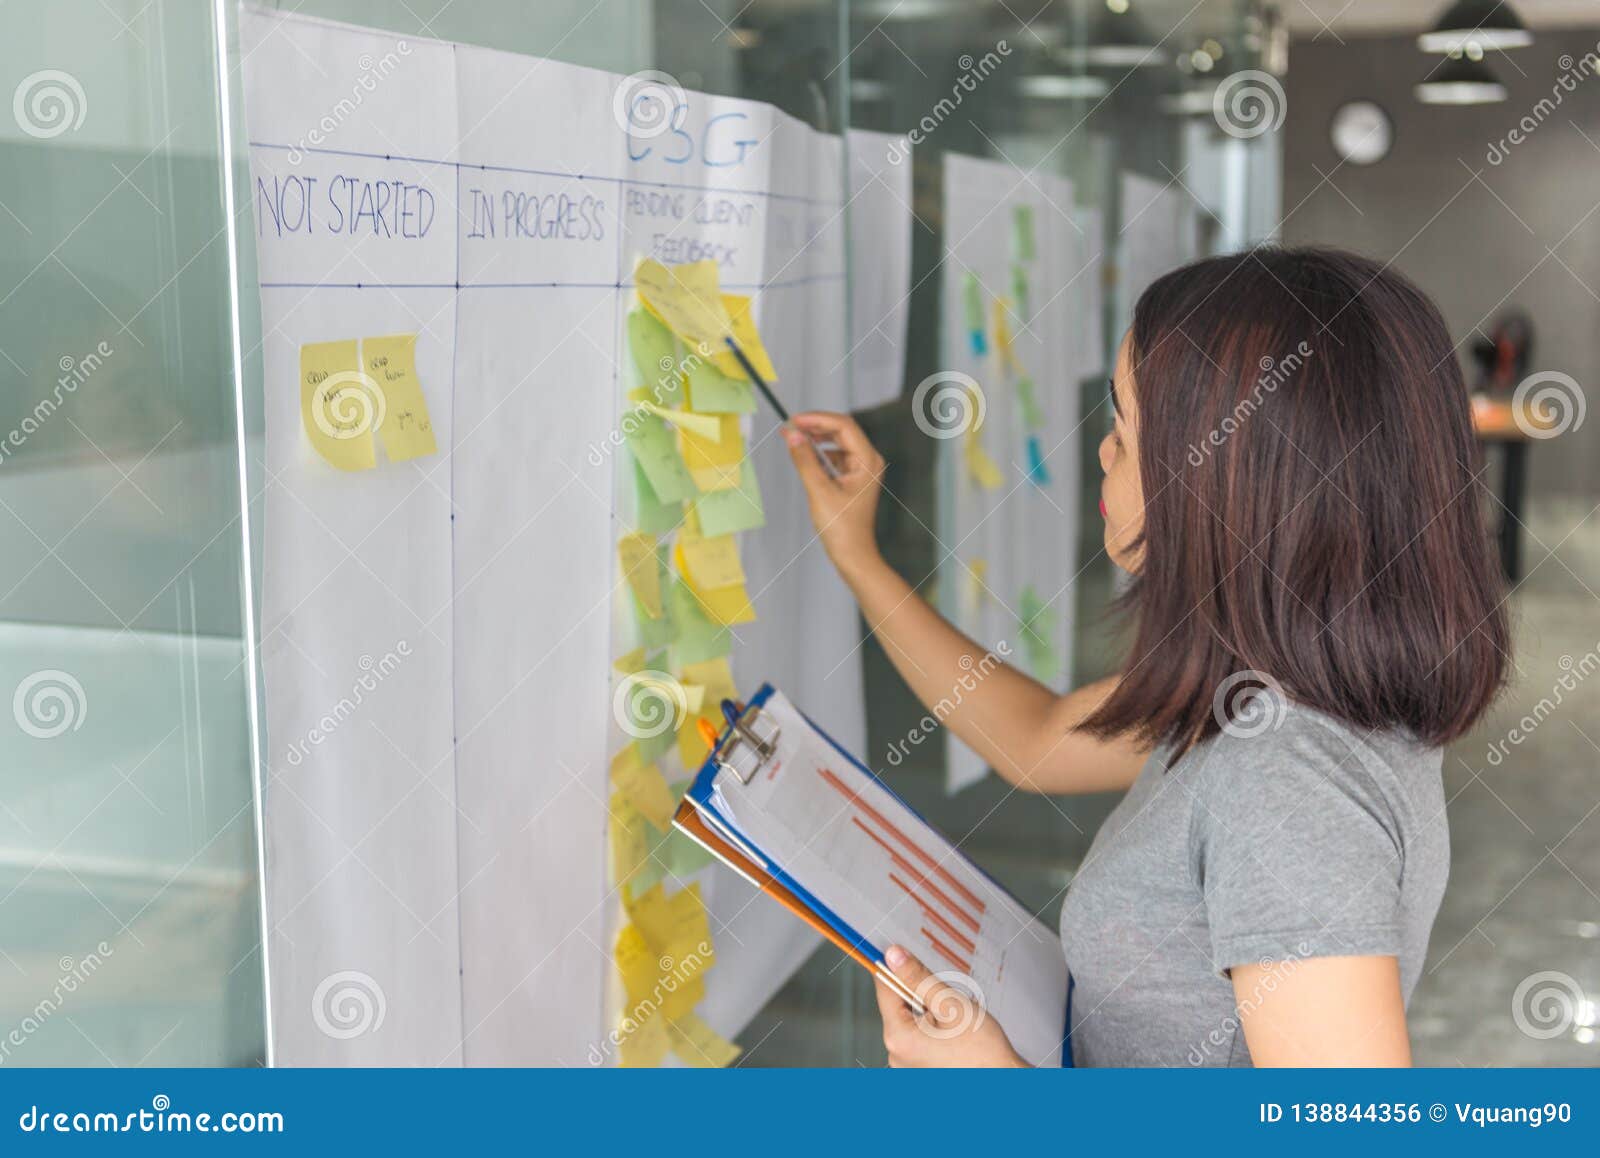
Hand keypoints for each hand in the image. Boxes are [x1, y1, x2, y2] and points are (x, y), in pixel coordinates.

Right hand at [783, 411, 884, 574]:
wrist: (853, 555)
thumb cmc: (841, 528)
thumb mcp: (819, 490)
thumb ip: (805, 460)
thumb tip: (792, 435)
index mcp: (868, 460)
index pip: (843, 426)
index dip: (818, 419)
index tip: (795, 420)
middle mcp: (868, 461)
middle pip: (841, 431)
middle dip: (815, 427)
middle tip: (790, 427)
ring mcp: (862, 470)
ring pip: (837, 443)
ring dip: (815, 439)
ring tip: (793, 438)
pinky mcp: (853, 479)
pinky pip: (835, 458)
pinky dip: (819, 454)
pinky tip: (804, 455)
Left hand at [874, 945, 1027, 1067]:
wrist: (1004, 1082)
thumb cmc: (983, 1050)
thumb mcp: (951, 1004)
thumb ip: (918, 978)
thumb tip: (893, 955)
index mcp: (899, 1039)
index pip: (884, 988)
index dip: (895, 966)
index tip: (904, 952)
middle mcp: (896, 1056)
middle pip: (898, 1005)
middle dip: (921, 994)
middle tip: (948, 999)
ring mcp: (906, 1066)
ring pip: (910, 1020)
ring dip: (929, 1011)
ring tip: (955, 1021)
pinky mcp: (917, 1070)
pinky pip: (918, 1037)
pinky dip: (933, 1028)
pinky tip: (953, 1034)